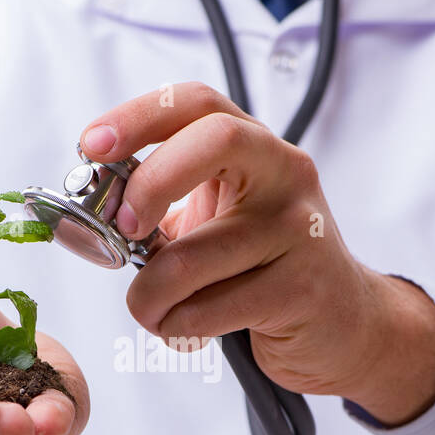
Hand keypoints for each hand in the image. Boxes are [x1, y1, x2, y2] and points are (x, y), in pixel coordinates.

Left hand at [81, 82, 434, 426]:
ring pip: (192, 258)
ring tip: (151, 310)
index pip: (196, 103)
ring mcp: (298, 230)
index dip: (138, 116)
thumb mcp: (213, 222)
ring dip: (149, 296)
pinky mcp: (302, 288)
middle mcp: (284, 174)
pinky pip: (211, 309)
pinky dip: (178, 327)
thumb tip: (89, 210)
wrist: (344, 326)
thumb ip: (161, 209)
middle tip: (124, 228)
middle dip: (151, 182)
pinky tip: (185, 330)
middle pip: (215, 141)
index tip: (91, 146)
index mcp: (255, 148)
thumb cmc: (261, 269)